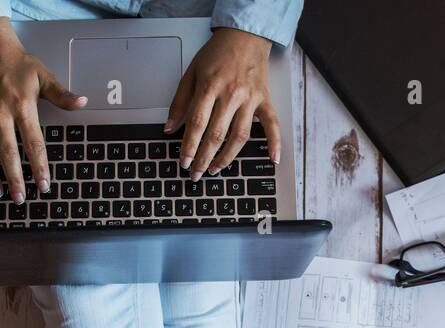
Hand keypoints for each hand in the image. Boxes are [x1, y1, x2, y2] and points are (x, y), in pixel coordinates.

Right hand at [0, 17, 86, 203]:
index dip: (39, 166)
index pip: (33, 143)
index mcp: (21, 107)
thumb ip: (61, 94)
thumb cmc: (16, 60)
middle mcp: (0, 114)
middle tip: (20, 198)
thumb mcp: (42, 75)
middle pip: (8, 152)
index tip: (44, 185)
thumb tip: (82, 102)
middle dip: (15, 177)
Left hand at [164, 28, 280, 180]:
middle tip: (196, 174)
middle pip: (216, 134)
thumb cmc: (217, 54)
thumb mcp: (191, 72)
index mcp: (210, 86)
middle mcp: (231, 94)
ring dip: (227, 158)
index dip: (189, 146)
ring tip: (215, 170)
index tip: (184, 162)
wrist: (244, 36)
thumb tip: (170, 128)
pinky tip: (273, 160)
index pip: (197, 123)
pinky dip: (274, 142)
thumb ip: (180, 101)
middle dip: (204, 158)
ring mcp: (250, 99)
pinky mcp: (264, 100)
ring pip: (239, 136)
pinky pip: (272, 124)